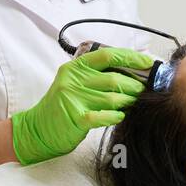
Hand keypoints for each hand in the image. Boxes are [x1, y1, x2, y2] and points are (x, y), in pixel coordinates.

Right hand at [10, 46, 153, 164]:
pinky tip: (120, 116)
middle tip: (143, 91)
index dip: (131, 57)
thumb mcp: (74, 84)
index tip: (147, 62)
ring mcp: (73, 99)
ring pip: (113, 97)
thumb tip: (131, 72)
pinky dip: (117, 115)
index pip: (107, 55)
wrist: (37, 129)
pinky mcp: (76, 118)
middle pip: (114, 79)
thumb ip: (96, 76)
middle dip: (134, 86)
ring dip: (128, 102)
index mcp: (74, 68)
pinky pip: (105, 115)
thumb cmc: (62, 106)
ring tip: (133, 104)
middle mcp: (73, 80)